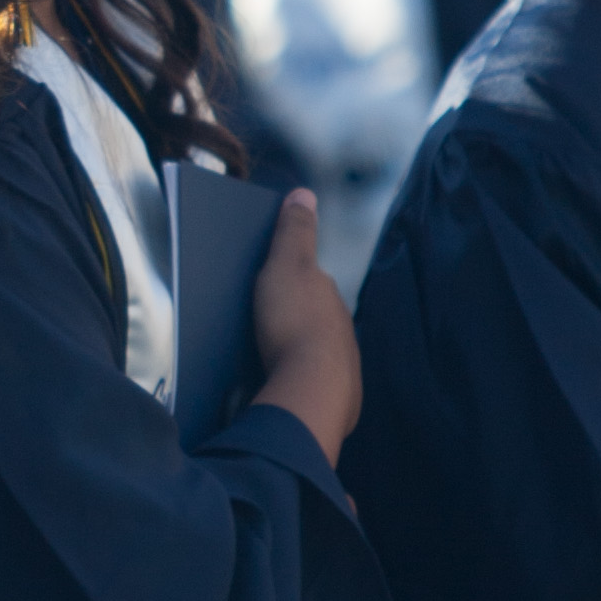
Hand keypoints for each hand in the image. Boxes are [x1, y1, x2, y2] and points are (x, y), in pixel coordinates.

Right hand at [250, 189, 362, 469]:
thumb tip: (305, 194)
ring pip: (313, 358)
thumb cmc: (293, 323)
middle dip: (290, 324)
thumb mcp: (286, 265)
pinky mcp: (339, 406)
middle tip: (256, 330)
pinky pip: (311, 389)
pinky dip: (296, 386)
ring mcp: (345, 372)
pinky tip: (275, 392)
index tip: (262, 294)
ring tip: (261, 364)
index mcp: (331, 302)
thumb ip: (295, 231)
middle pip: (312, 324)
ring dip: (292, 358)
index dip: (287, 286)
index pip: (311, 287)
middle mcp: (344, 335)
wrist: (310, 390)